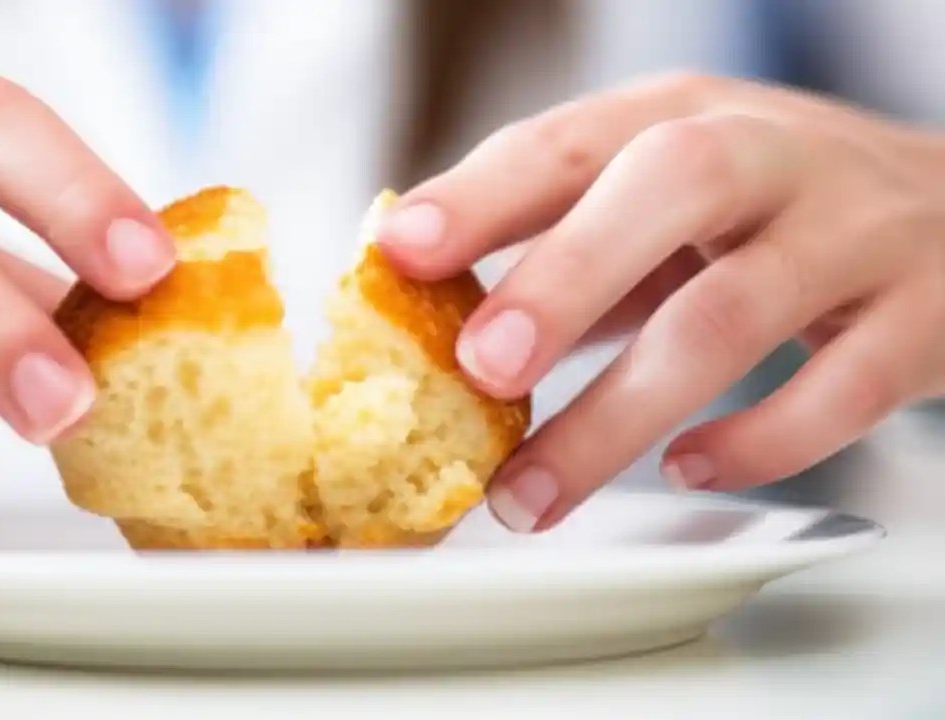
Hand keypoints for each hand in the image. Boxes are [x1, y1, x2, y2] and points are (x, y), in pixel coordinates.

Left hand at [377, 73, 944, 530]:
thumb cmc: (766, 212)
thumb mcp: (659, 195)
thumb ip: (558, 232)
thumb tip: (419, 291)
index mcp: (680, 118)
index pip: (570, 141)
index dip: (480, 195)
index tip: (399, 251)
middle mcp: (771, 155)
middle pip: (668, 190)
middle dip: (564, 279)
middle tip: (481, 367)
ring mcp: (855, 234)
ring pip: (737, 316)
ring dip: (619, 416)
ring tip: (531, 492)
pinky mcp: (921, 320)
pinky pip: (842, 391)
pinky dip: (757, 442)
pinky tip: (687, 466)